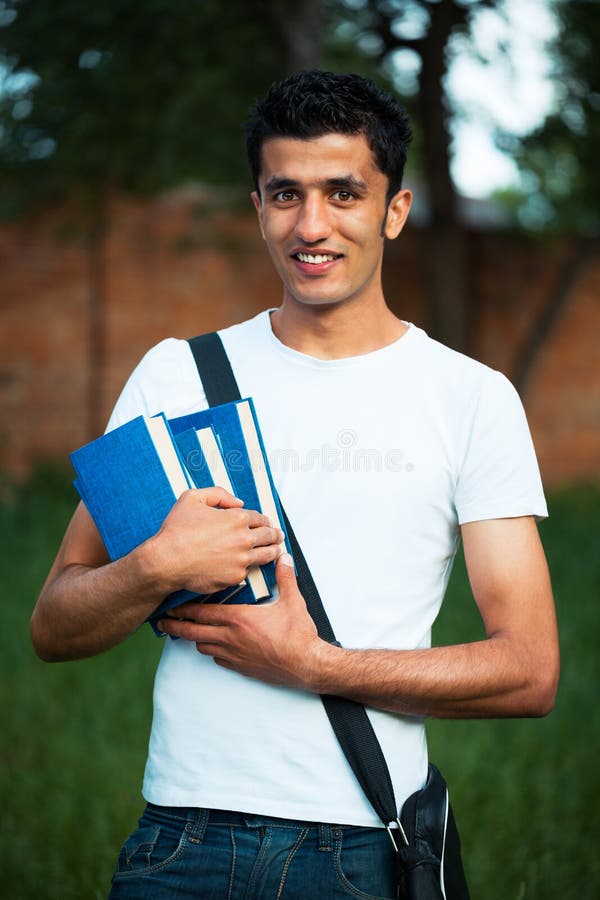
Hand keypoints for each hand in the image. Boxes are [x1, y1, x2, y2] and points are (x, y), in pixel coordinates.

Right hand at [147, 487, 283, 595]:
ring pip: (266, 555)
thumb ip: (219, 494)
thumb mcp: (193, 498)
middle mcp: (244, 539)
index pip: (260, 518)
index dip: (264, 520)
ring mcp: (241, 560)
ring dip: (274, 551)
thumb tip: (239, 502)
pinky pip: (248, 571)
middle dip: (275, 534)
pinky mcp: (235, 577)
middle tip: (278, 536)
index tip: (265, 523)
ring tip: (277, 551)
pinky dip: (249, 568)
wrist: (166, 561)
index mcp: (236, 518)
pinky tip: (252, 567)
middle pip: (269, 536)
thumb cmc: (176, 530)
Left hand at [158, 554, 326, 689]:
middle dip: (175, 625)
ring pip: (202, 646)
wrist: (306, 665)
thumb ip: (285, 578)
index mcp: (238, 618)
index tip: (170, 604)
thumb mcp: (292, 601)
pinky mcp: (240, 667)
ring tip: (186, 630)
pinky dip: (211, 650)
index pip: (201, 612)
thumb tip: (284, 558)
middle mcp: (230, 637)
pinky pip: (217, 658)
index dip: (183, 609)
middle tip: (162, 620)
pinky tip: (214, 645)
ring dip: (194, 637)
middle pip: (192, 632)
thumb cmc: (298, 634)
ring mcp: (234, 654)